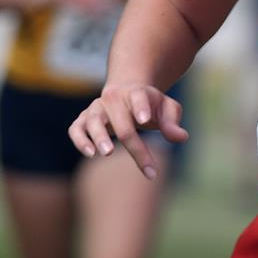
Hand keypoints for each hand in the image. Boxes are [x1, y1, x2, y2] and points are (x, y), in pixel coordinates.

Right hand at [67, 83, 186, 180]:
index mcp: (136, 92)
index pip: (138, 97)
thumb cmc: (150, 106)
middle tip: (145, 164)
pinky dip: (79, 139)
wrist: (126, 93)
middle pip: (121, 121)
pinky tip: (90, 153)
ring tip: (107, 153)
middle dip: (133, 143)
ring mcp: (96, 108)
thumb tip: (181, 137)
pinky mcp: (84, 119)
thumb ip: (172, 122)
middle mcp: (113, 98)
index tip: (145, 121)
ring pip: (93, 120)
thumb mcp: (167, 109)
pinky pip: (75, 128)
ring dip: (98, 137)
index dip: (141, 107)